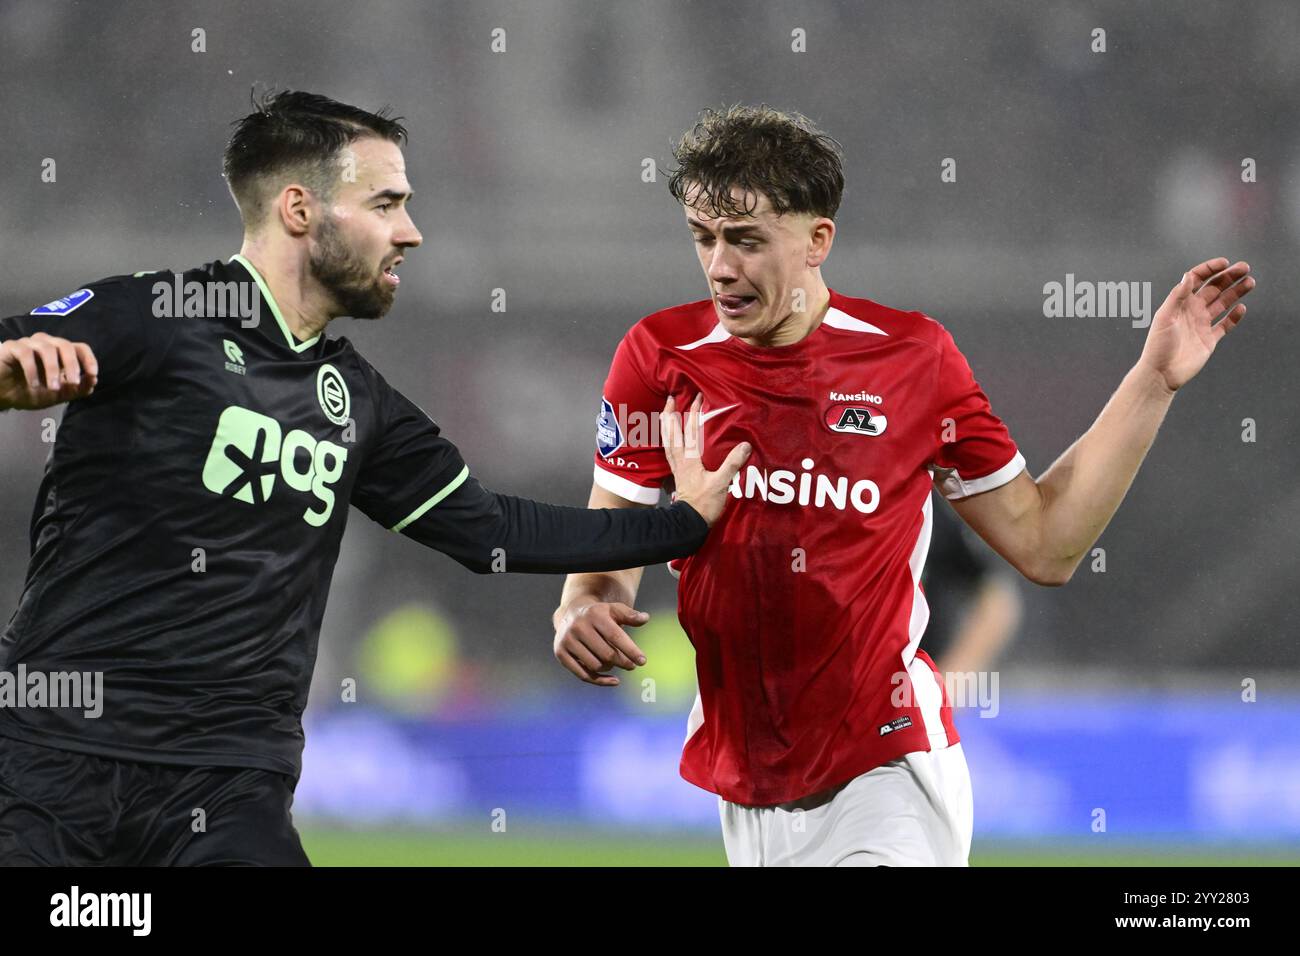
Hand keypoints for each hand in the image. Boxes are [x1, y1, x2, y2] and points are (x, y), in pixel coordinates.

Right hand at [0, 333, 97, 409]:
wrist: (1, 396)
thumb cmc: (29, 392)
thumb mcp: (57, 395)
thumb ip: (76, 389)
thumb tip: (93, 381)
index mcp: (59, 354)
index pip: (79, 347)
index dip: (89, 359)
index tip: (93, 374)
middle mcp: (45, 344)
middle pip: (65, 345)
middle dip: (72, 364)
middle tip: (73, 383)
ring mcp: (28, 344)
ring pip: (47, 348)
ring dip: (53, 369)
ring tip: (53, 388)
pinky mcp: (11, 347)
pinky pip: (25, 353)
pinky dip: (32, 370)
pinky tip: (34, 385)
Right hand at [553, 601, 649, 686]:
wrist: (571, 613)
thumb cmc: (599, 615)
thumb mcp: (614, 610)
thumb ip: (630, 615)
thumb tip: (645, 619)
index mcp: (595, 615)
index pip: (616, 636)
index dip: (631, 650)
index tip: (642, 661)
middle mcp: (579, 627)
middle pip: (607, 654)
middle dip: (623, 662)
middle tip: (632, 666)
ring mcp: (567, 640)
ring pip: (596, 665)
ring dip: (609, 668)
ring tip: (614, 663)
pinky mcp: (560, 653)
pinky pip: (583, 674)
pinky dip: (600, 680)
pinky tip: (614, 680)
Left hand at [661, 393, 750, 525]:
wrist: (689, 523)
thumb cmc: (704, 504)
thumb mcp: (721, 483)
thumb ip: (732, 464)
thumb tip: (745, 445)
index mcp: (690, 459)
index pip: (690, 431)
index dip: (693, 414)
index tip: (697, 399)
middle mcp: (680, 460)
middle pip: (672, 432)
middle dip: (671, 414)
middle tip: (670, 398)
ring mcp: (676, 467)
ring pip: (667, 441)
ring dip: (666, 425)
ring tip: (665, 412)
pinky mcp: (677, 473)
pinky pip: (669, 451)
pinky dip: (667, 440)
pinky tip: (668, 438)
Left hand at [1139, 257, 1252, 393]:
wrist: (1162, 373)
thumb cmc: (1158, 345)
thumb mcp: (1165, 317)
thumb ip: (1177, 296)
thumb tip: (1189, 275)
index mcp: (1180, 303)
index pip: (1197, 279)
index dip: (1210, 269)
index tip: (1225, 263)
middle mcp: (1192, 310)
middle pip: (1214, 288)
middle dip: (1229, 277)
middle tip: (1245, 267)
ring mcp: (1202, 324)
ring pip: (1223, 303)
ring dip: (1236, 292)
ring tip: (1250, 282)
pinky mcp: (1210, 339)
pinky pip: (1225, 325)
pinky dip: (1234, 317)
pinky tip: (1242, 308)